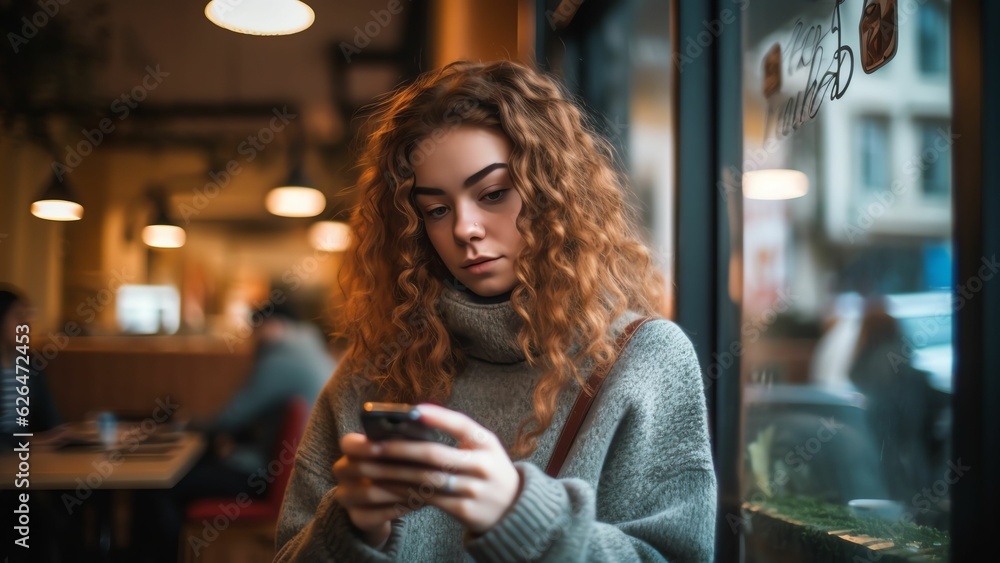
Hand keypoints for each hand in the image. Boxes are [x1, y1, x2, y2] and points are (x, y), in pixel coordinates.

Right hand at [332, 433, 413, 547]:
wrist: (386, 504)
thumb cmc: (396, 470)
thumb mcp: (398, 455)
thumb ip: (403, 444)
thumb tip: (422, 437)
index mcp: (352, 452)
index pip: (348, 444)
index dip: (363, 445)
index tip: (380, 447)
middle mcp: (344, 473)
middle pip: (360, 468)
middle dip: (394, 469)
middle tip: (423, 469)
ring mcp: (347, 497)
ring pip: (370, 493)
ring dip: (400, 489)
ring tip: (425, 487)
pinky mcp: (357, 518)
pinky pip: (376, 514)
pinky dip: (399, 508)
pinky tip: (418, 503)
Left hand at [342, 403, 521, 534]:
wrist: (513, 508)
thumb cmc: (488, 470)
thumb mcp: (483, 448)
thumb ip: (458, 435)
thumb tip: (414, 422)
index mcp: (487, 443)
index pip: (461, 425)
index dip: (438, 417)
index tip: (412, 411)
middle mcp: (483, 465)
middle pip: (436, 455)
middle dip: (402, 449)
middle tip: (375, 446)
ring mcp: (475, 490)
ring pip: (428, 480)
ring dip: (396, 473)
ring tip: (373, 467)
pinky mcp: (466, 511)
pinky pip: (430, 500)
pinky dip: (406, 492)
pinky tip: (388, 486)